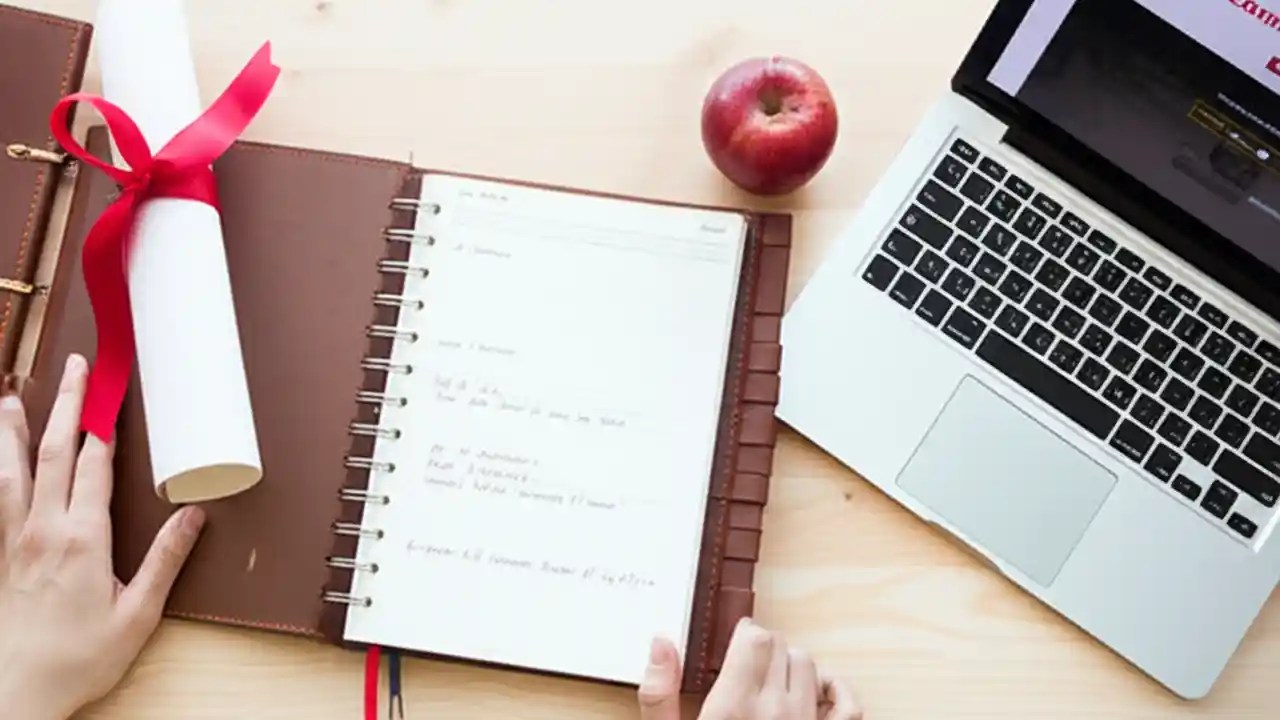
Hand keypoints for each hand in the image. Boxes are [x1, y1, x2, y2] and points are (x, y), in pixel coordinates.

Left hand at [0, 355, 206, 719]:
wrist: (16, 692)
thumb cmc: (78, 659)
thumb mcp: (137, 614)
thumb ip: (165, 560)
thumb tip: (194, 515)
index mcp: (82, 539)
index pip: (93, 465)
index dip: (101, 422)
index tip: (109, 386)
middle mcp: (43, 530)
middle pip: (51, 453)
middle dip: (64, 405)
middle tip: (72, 367)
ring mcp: (14, 540)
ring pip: (10, 470)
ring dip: (11, 430)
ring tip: (10, 397)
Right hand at [638, 618, 861, 719]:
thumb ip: (659, 695)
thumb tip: (661, 645)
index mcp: (733, 708)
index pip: (754, 639)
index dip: (744, 634)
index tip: (735, 643)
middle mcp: (776, 712)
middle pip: (781, 646)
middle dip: (763, 649)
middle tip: (746, 667)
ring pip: (809, 666)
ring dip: (791, 666)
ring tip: (771, 684)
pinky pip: (848, 703)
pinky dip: (835, 691)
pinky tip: (815, 694)